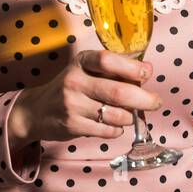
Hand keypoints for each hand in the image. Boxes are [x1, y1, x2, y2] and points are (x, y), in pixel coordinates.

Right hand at [9, 49, 162, 147]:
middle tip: (155, 102)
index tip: (148, 73)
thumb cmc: (70, 88)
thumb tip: (148, 70)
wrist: (36, 111)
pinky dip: (117, 130)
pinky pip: (107, 131)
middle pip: (118, 91)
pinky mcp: (72, 125)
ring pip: (116, 115)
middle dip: (143, 99)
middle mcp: (75, 81)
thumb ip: (115, 69)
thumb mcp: (86, 70)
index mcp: (81, 62)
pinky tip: (113, 125)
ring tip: (128, 115)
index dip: (132, 67)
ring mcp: (72, 105)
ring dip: (129, 117)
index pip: (108, 60)